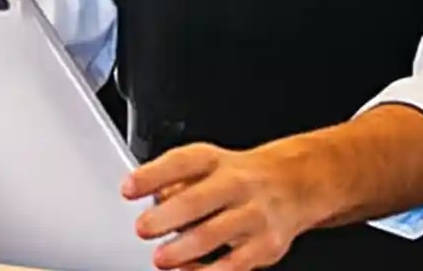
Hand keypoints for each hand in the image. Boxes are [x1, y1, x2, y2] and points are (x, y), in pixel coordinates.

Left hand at [122, 142, 322, 269]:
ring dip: (183, 250)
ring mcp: (253, 214)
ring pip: (214, 234)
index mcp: (216, 161)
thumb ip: (176, 180)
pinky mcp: (266, 245)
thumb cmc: (239, 178)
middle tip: (143, 228)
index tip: (128, 188)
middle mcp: (236, 184)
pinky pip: (234, 264)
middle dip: (166, 216)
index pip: (181, 162)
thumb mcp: (208, 165)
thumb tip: (148, 198)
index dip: (152, 175)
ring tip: (161, 258)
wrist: (294, 184)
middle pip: (197, 200)